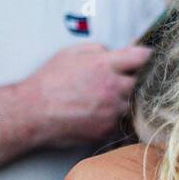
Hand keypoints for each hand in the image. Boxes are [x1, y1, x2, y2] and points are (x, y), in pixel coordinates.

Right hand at [25, 43, 151, 147]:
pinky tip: (96, 113)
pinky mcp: (108, 129)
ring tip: (100, 99)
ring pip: (131, 104)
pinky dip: (113, 117)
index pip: (140, 57)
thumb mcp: (70, 54)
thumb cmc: (49, 81)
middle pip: (138, 83)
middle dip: (129, 80)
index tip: (145, 57)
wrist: (33, 112)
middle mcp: (112, 87)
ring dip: (122, 101)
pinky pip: (120, 121)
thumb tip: (116, 52)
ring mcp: (112, 110)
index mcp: (105, 65)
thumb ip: (98, 50)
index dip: (143, 56)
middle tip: (113, 82)